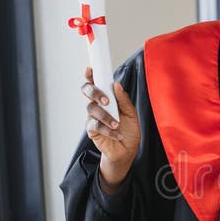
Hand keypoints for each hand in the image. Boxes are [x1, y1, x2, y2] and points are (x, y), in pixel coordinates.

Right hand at [81, 66, 139, 191]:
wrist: (127, 151)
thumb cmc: (129, 131)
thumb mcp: (132, 114)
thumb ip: (124, 100)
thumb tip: (117, 85)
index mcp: (108, 98)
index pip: (97, 83)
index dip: (91, 75)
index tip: (90, 69)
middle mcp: (98, 105)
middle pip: (87, 91)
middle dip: (94, 92)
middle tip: (106, 100)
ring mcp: (93, 117)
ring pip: (91, 108)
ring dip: (105, 116)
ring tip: (117, 124)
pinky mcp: (92, 130)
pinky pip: (95, 125)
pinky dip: (107, 129)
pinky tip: (117, 134)